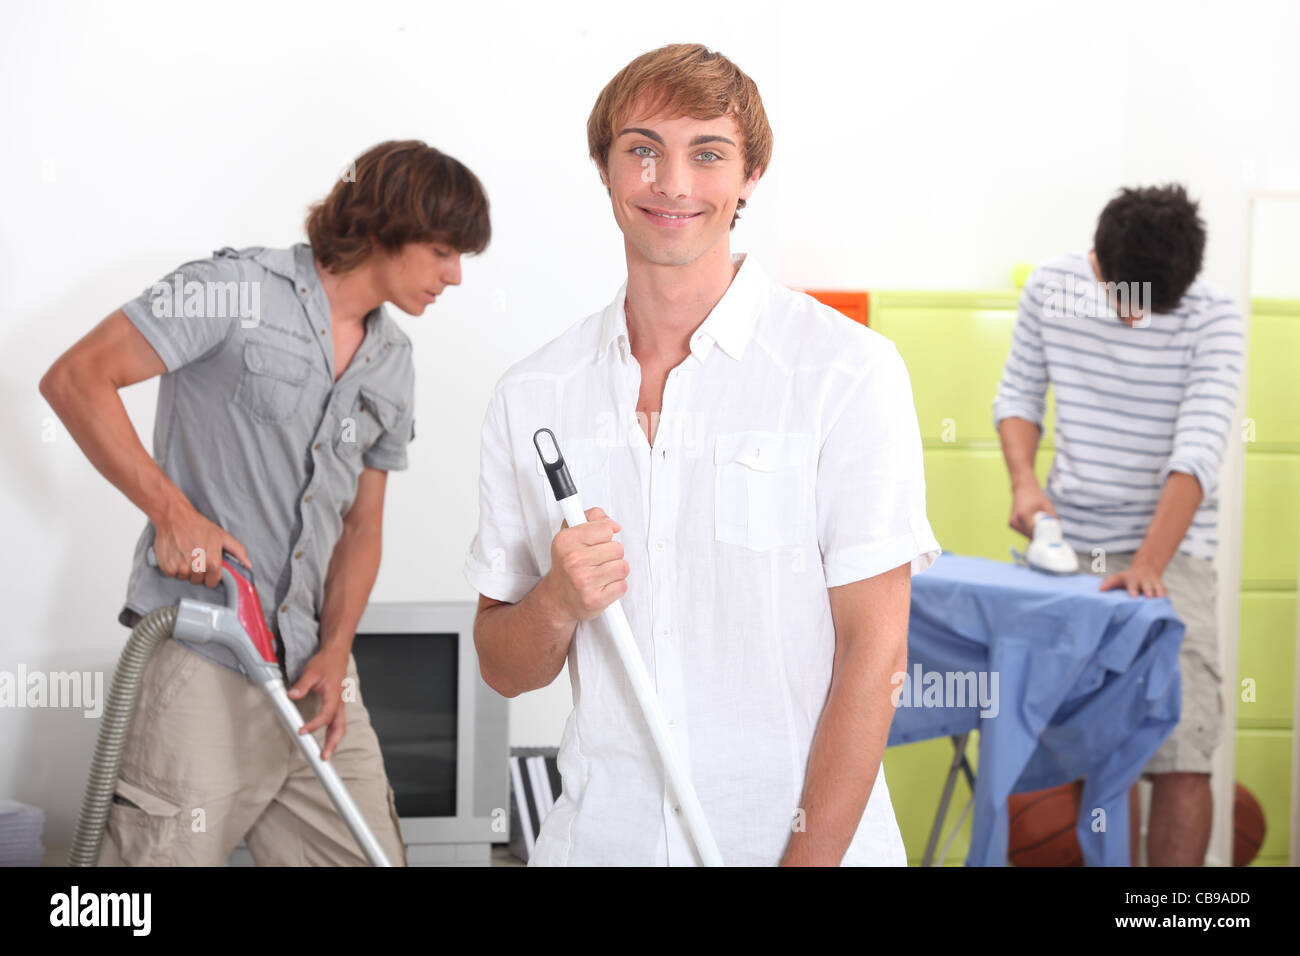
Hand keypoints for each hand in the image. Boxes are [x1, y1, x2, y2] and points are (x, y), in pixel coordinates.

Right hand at [153, 499, 252, 588]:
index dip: (211, 576)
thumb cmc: (199, 526)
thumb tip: (248, 564)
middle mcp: (196, 567)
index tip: (208, 567)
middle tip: (196, 557)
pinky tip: (177, 555)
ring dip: (185, 570)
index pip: (212, 583)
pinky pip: (172, 575)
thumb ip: (237, 551)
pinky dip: (173, 567)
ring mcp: (181, 568)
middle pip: (198, 581)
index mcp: (212, 562)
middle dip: (198, 572)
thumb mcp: (222, 536)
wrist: (175, 518)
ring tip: (186, 554)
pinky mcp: (168, 567)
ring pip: (185, 578)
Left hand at [288, 646, 350, 759]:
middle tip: (324, 757)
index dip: (314, 725)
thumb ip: (302, 685)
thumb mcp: (311, 672)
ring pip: (341, 726)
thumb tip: (292, 696)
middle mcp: (339, 703)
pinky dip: (334, 732)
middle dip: (333, 744)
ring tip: (327, 753)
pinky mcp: (338, 703)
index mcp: (334, 696)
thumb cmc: (326, 662)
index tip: (302, 731)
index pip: (325, 716)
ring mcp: (340, 704)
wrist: (337, 654)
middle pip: (340, 728)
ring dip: (335, 741)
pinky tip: (328, 737)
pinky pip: (338, 721)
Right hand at [544, 507, 628, 621]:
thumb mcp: (571, 535)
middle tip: (597, 561)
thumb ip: (591, 519)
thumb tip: (612, 524)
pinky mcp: (595, 599)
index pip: (606, 528)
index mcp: (566, 541)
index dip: (606, 535)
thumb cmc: (567, 566)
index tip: (598, 541)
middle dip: (611, 554)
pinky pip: (622, 585)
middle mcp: (573, 561)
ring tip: (600, 574)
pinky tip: (602, 586)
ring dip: (615, 571)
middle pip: (618, 548)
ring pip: (623, 567)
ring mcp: (584, 581)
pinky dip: (616, 586)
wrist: (558, 598)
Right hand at [1009, 482, 1056, 537]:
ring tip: (1040, 525)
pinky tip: (1033, 523)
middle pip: (1030, 535)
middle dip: (1040, 535)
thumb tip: (1057, 530)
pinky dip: (1029, 530)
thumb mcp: (1047, 506)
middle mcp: (1015, 520)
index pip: (1034, 533)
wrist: (1023, 488)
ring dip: (1034, 533)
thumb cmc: (1035, 495)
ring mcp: (1012, 523)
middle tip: (1048, 532)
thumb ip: (1052, 518)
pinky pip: (1023, 531)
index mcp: (1023, 515)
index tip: (1051, 537)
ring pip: (1026, 535)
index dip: (1043, 536)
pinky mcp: (1011, 523)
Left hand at [1099, 561, 1166, 597]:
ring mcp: (1154, 584)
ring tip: (1160, 599)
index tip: (1134, 596)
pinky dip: (1166, 597)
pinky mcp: (1162, 587)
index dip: (1133, 590)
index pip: (1132, 585)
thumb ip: (1108, 583)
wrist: (1145, 569)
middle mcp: (1144, 581)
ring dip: (1159, 593)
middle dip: (1148, 591)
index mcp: (1132, 579)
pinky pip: (1165, 591)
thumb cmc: (1127, 578)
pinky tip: (1167, 604)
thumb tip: (1100, 590)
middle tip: (1149, 597)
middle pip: (1147, 586)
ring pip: (1158, 588)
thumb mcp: (1117, 578)